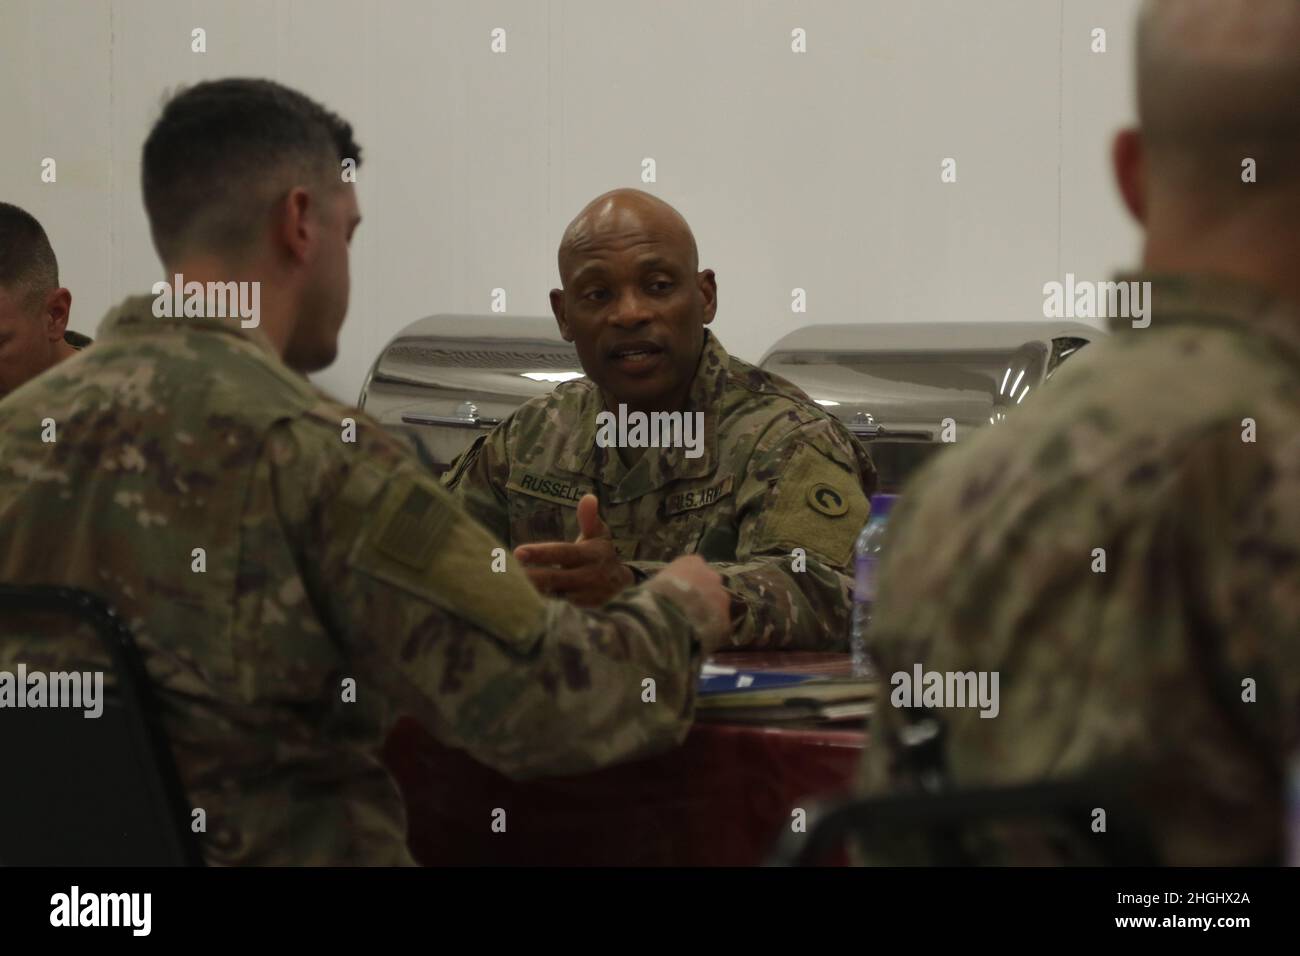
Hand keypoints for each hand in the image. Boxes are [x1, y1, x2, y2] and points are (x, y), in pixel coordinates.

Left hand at [514, 494, 635, 606]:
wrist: (622, 579)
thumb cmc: (601, 550)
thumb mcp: (599, 532)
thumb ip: (589, 517)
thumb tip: (588, 497)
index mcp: (592, 553)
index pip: (563, 553)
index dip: (541, 553)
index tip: (518, 552)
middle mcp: (591, 574)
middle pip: (556, 577)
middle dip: (531, 576)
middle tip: (506, 572)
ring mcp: (588, 593)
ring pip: (556, 593)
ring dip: (534, 589)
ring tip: (510, 582)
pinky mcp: (586, 606)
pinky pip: (560, 602)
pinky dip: (543, 598)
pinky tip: (524, 593)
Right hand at [657, 555, 730, 650]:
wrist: (667, 620)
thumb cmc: (654, 597)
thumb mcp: (653, 583)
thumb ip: (664, 584)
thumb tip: (660, 590)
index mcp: (692, 562)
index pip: (693, 567)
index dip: (686, 581)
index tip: (677, 592)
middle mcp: (712, 576)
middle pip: (709, 585)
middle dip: (701, 596)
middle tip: (687, 610)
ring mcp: (722, 598)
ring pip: (717, 606)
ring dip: (708, 614)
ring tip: (693, 628)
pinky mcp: (726, 621)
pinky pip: (719, 626)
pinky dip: (711, 632)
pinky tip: (698, 640)